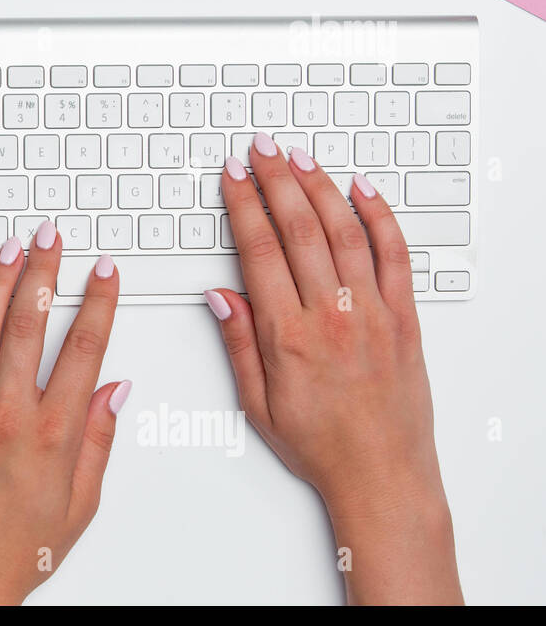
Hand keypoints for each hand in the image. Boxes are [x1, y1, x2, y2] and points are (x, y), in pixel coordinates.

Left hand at [0, 221, 129, 605]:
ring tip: (10, 249)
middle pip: (28, 324)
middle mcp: (7, 416)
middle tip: (52, 236)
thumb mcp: (82, 504)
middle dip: (44, 272)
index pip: (83, 349)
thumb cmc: (20, 551)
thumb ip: (99, 440)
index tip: (104, 272)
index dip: (97, 303)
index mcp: (53, 434)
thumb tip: (116, 390)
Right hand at [205, 133, 461, 603]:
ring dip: (320, 187)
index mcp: (288, 335)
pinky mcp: (405, 318)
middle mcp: (332, 316)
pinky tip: (362, 191)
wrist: (382, 476)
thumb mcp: (257, 403)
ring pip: (345, 231)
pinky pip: (394, 255)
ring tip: (300, 158)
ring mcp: (373, 312)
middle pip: (299, 228)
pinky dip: (380, 216)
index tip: (231, 176)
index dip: (242, 204)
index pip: (259, 250)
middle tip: (260, 149)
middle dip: (276, 180)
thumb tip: (221, 295)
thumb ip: (238, 342)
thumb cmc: (320, 445)